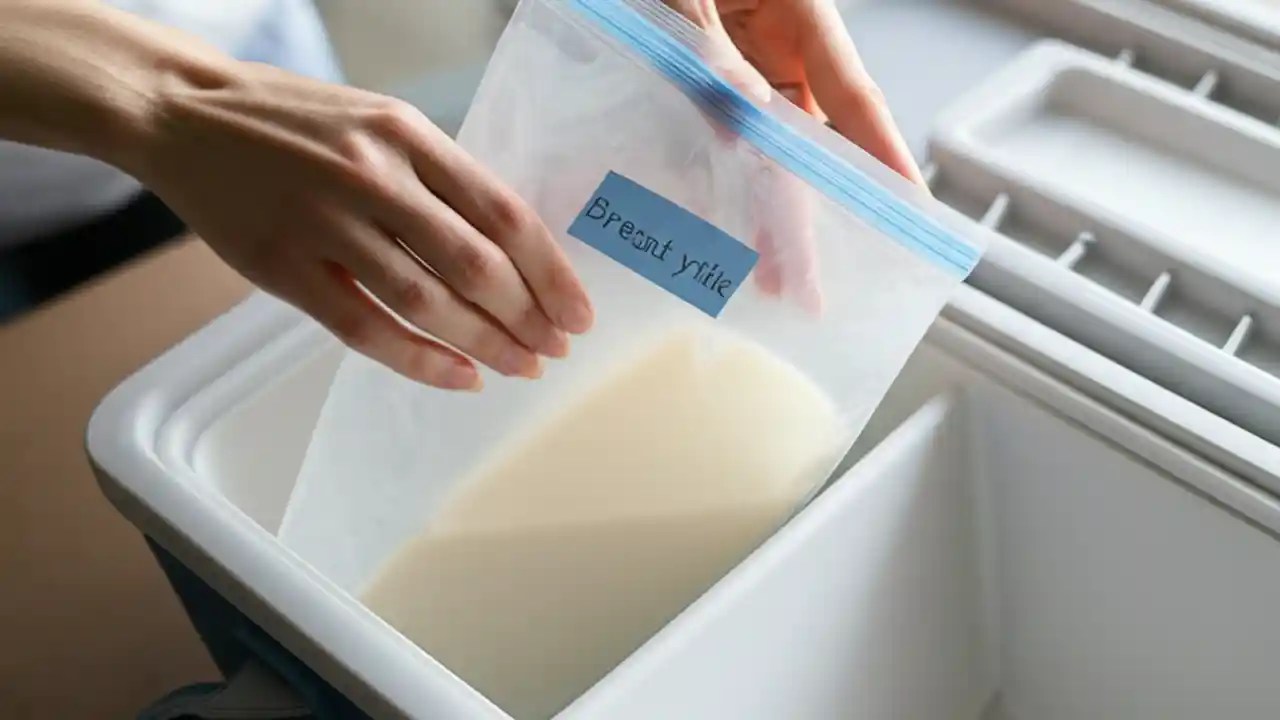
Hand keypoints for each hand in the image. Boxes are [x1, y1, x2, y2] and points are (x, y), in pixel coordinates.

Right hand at [133, 62, 593, 389]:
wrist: (185, 114)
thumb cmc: (294, 122)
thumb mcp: (378, 123)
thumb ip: (438, 178)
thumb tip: (507, 250)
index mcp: (408, 135)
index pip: (503, 213)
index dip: (550, 271)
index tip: (577, 311)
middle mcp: (374, 176)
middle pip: (475, 264)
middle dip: (528, 317)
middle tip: (556, 349)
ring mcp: (326, 222)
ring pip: (427, 301)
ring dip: (484, 343)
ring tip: (520, 367)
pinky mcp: (283, 266)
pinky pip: (366, 328)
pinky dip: (421, 360)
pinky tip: (460, 378)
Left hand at [664, 0, 921, 311]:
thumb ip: (710, 44)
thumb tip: (745, 118)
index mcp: (798, 11)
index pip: (853, 98)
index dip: (880, 159)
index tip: (907, 216)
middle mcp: (777, 41)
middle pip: (806, 138)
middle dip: (805, 216)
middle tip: (804, 289)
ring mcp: (740, 56)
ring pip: (762, 144)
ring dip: (759, 208)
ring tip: (760, 277)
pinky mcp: (698, 67)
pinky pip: (716, 128)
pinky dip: (714, 175)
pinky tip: (709, 223)